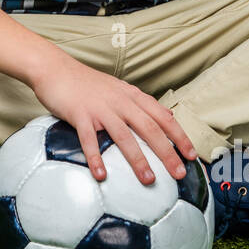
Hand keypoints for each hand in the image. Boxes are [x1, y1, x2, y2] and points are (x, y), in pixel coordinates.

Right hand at [29, 54, 196, 185]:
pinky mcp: (80, 115)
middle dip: (167, 152)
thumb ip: (135, 104)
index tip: (191, 154)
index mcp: (131, 96)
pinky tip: (101, 175)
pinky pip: (89, 140)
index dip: (179, 136)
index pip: (163, 116)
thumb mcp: (117, 89)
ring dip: (138, 160)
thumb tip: (156, 122)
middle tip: (179, 173)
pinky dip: (96, 158)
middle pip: (150, 129)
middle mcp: (120, 102)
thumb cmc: (86, 83)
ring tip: (148, 180)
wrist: (56, 68)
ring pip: (124, 136)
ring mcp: (100, 108)